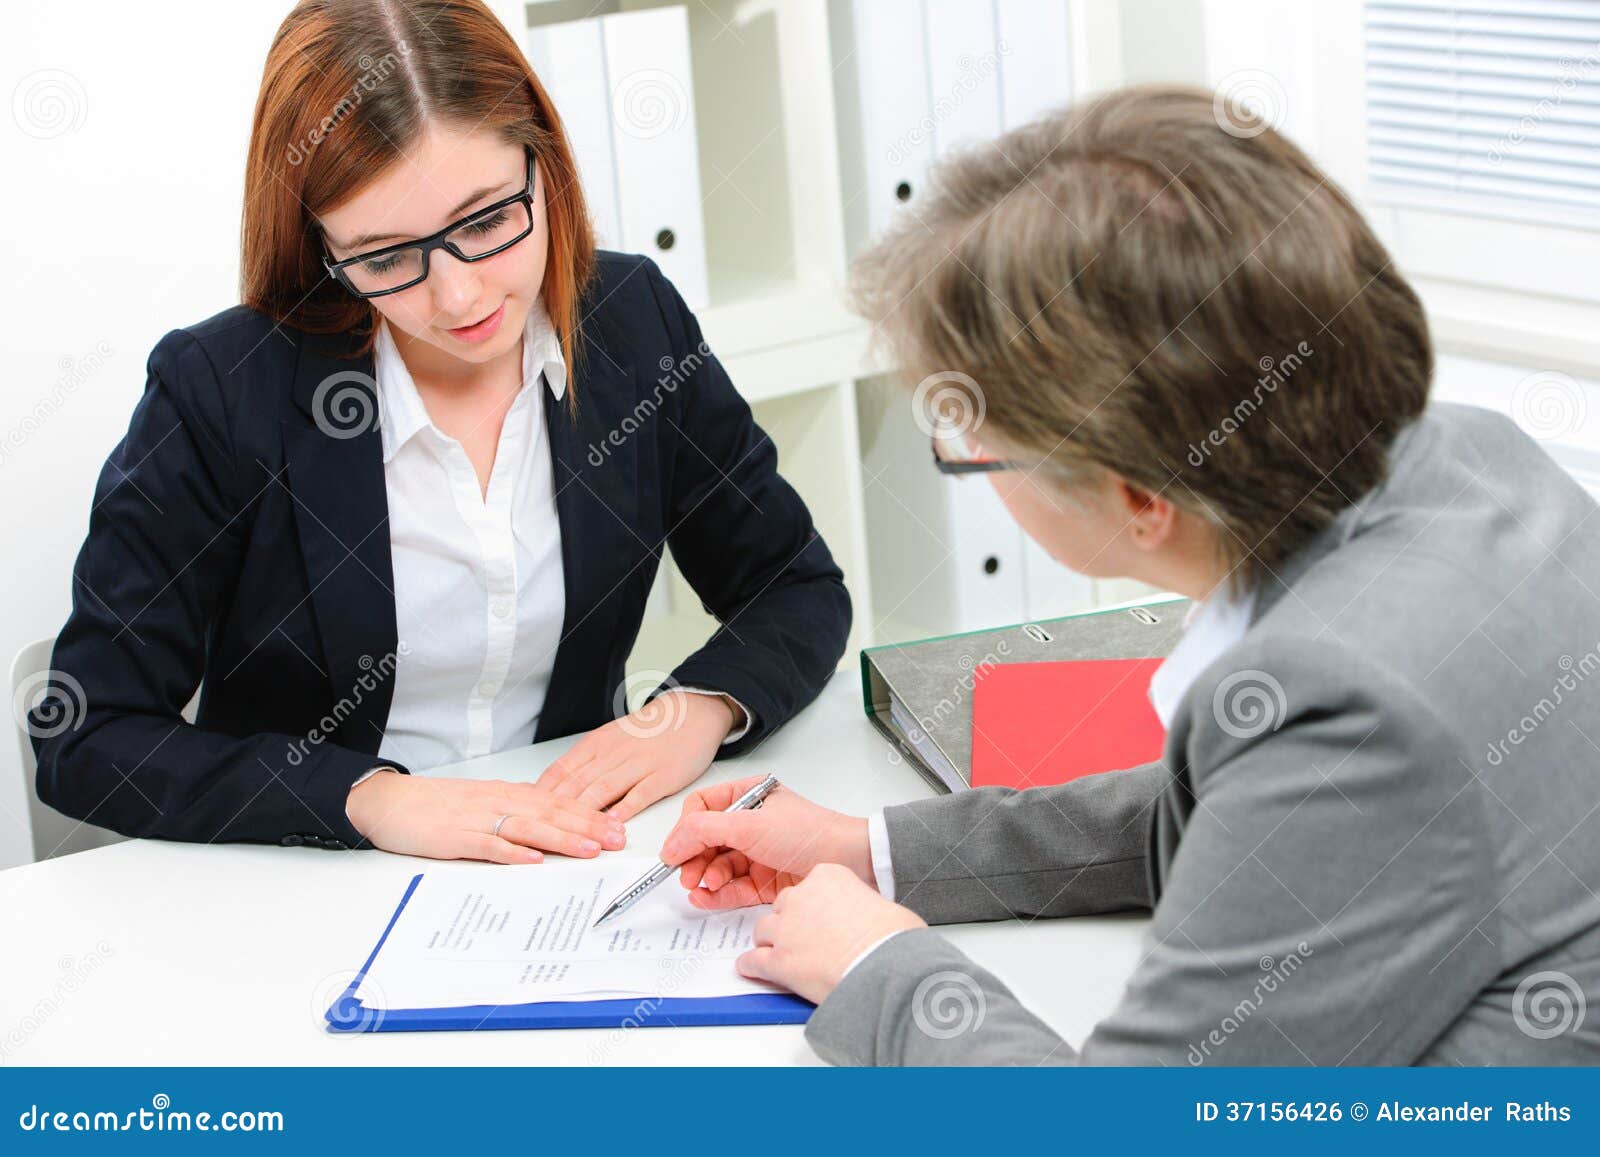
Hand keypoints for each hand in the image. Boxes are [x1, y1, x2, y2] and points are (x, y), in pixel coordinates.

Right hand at [346, 771, 626, 863]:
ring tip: (589, 848)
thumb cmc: (435, 805)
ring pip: (527, 827)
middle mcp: (497, 802)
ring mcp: (476, 819)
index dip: (589, 813)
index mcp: (506, 794)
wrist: (389, 801)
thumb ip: (513, 810)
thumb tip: (547, 822)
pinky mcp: (454, 837)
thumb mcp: (481, 802)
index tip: (617, 824)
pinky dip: (512, 852)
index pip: (556, 802)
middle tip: (617, 838)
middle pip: (550, 812)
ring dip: (561, 838)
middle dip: (587, 825)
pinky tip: (533, 860)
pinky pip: (487, 844)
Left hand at [533, 690, 741, 820]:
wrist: (691, 715)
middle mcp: (614, 752)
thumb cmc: (649, 733)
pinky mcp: (663, 775)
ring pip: (604, 790)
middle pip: (578, 784)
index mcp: (597, 744)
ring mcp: (638, 763)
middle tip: (539, 832)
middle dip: (554, 810)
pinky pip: (640, 794)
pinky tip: (612, 825)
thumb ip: (586, 763)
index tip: (524, 813)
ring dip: (586, 815)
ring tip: (570, 835)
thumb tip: (556, 789)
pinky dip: (624, 809)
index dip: (540, 794)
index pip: (560, 770)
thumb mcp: (611, 739)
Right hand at [658, 775, 874, 908]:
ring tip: (701, 886)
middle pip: (706, 841)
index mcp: (748, 797)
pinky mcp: (765, 881)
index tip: (674, 850)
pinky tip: (706, 898)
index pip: (703, 808)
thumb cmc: (811, 833)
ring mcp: (758, 853)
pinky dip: (716, 894)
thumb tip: (673, 842)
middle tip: (684, 874)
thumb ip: (705, 830)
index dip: (685, 829)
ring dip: (704, 877)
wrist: (849, 862)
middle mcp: (751, 823)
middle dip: (693, 858)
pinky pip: (732, 888)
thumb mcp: (750, 824)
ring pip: (717, 867)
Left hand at [737, 864, 925, 1003]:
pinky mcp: (778, 961)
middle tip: (803, 936)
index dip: (812, 903)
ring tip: (781, 953)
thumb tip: (867, 915)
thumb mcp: (881, 904)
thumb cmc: (892, 938)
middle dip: (790, 921)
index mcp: (828, 876)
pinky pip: (754, 961)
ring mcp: (786, 929)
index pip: (808, 885)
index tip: (817, 913)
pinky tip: (752, 968)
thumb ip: (861, 902)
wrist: (886, 968)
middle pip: (782, 905)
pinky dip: (752, 965)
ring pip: (764, 930)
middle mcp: (801, 897)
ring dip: (771, 941)